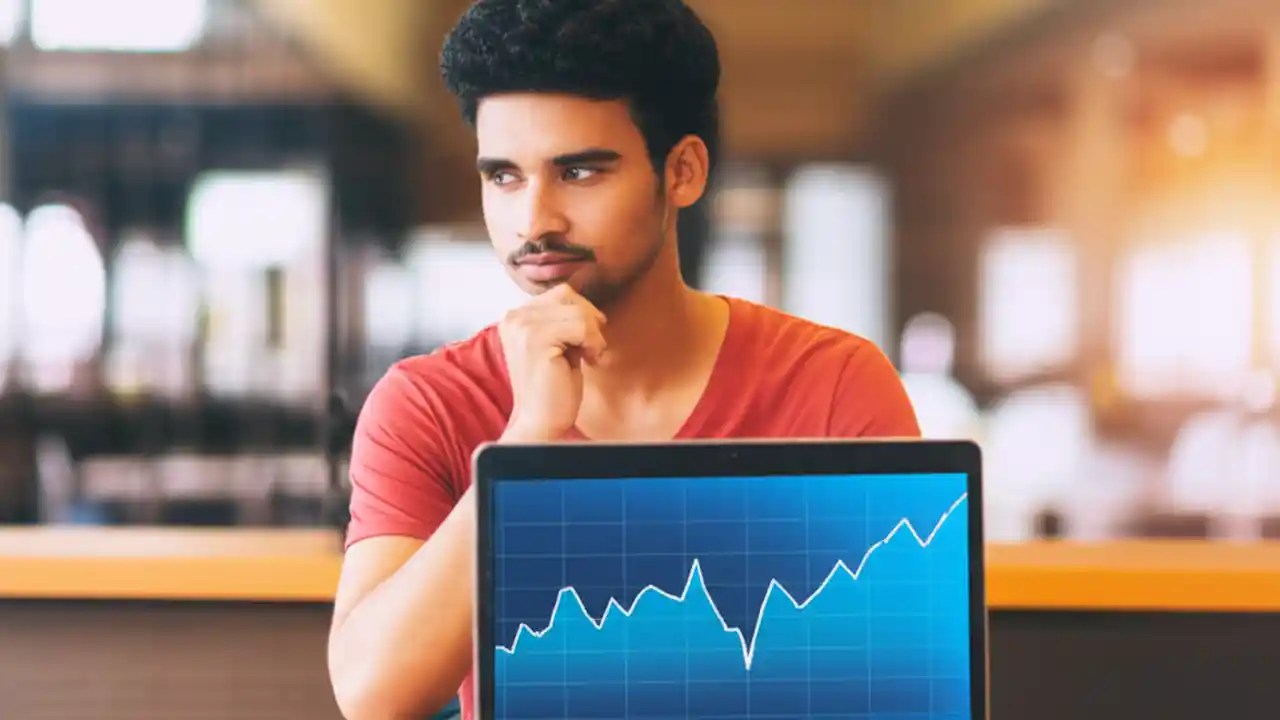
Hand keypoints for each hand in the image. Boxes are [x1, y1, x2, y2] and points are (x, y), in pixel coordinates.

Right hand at [498, 284, 606, 440]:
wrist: (541, 422)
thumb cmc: (552, 388)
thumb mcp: (557, 345)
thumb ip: (563, 321)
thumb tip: (587, 304)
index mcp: (515, 317)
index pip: (561, 293)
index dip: (583, 312)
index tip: (588, 340)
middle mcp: (514, 317)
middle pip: (569, 296)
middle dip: (589, 320)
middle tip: (591, 349)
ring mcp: (523, 327)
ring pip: (578, 311)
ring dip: (593, 335)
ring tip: (589, 357)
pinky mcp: (536, 339)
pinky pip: (581, 327)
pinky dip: (593, 344)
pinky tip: (589, 362)